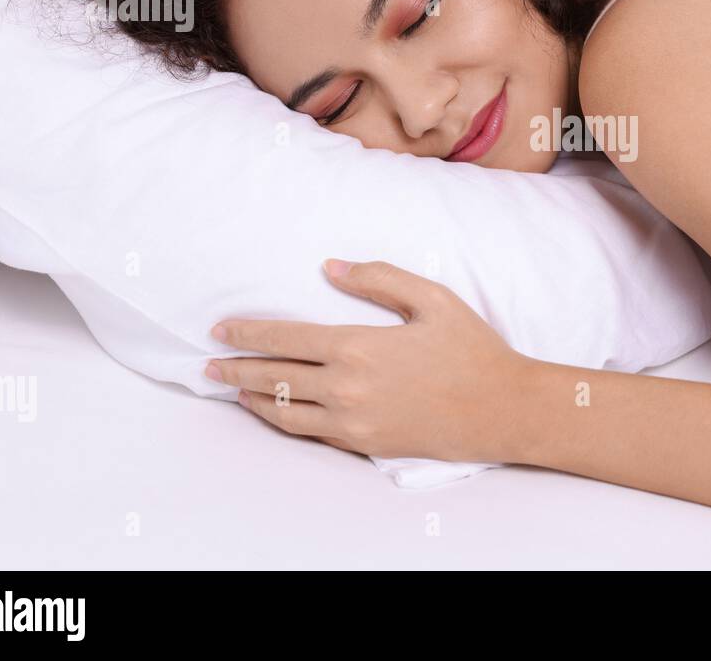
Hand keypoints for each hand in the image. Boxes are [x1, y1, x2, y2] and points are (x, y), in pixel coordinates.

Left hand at [206, 259, 534, 462]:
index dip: (248, 334)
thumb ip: (379, 278)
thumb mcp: (432, 298)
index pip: (285, 339)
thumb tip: (331, 267)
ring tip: (232, 387)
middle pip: (275, 377)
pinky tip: (275, 411)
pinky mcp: (364, 444)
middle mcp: (346, 388)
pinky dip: (283, 420)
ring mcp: (352, 422)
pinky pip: (310, 433)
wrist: (501, 410)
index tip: (221, 329)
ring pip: (285, 412)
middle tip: (209, 362)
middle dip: (236, 368)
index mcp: (358, 346)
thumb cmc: (471, 349)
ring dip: (253, 397)